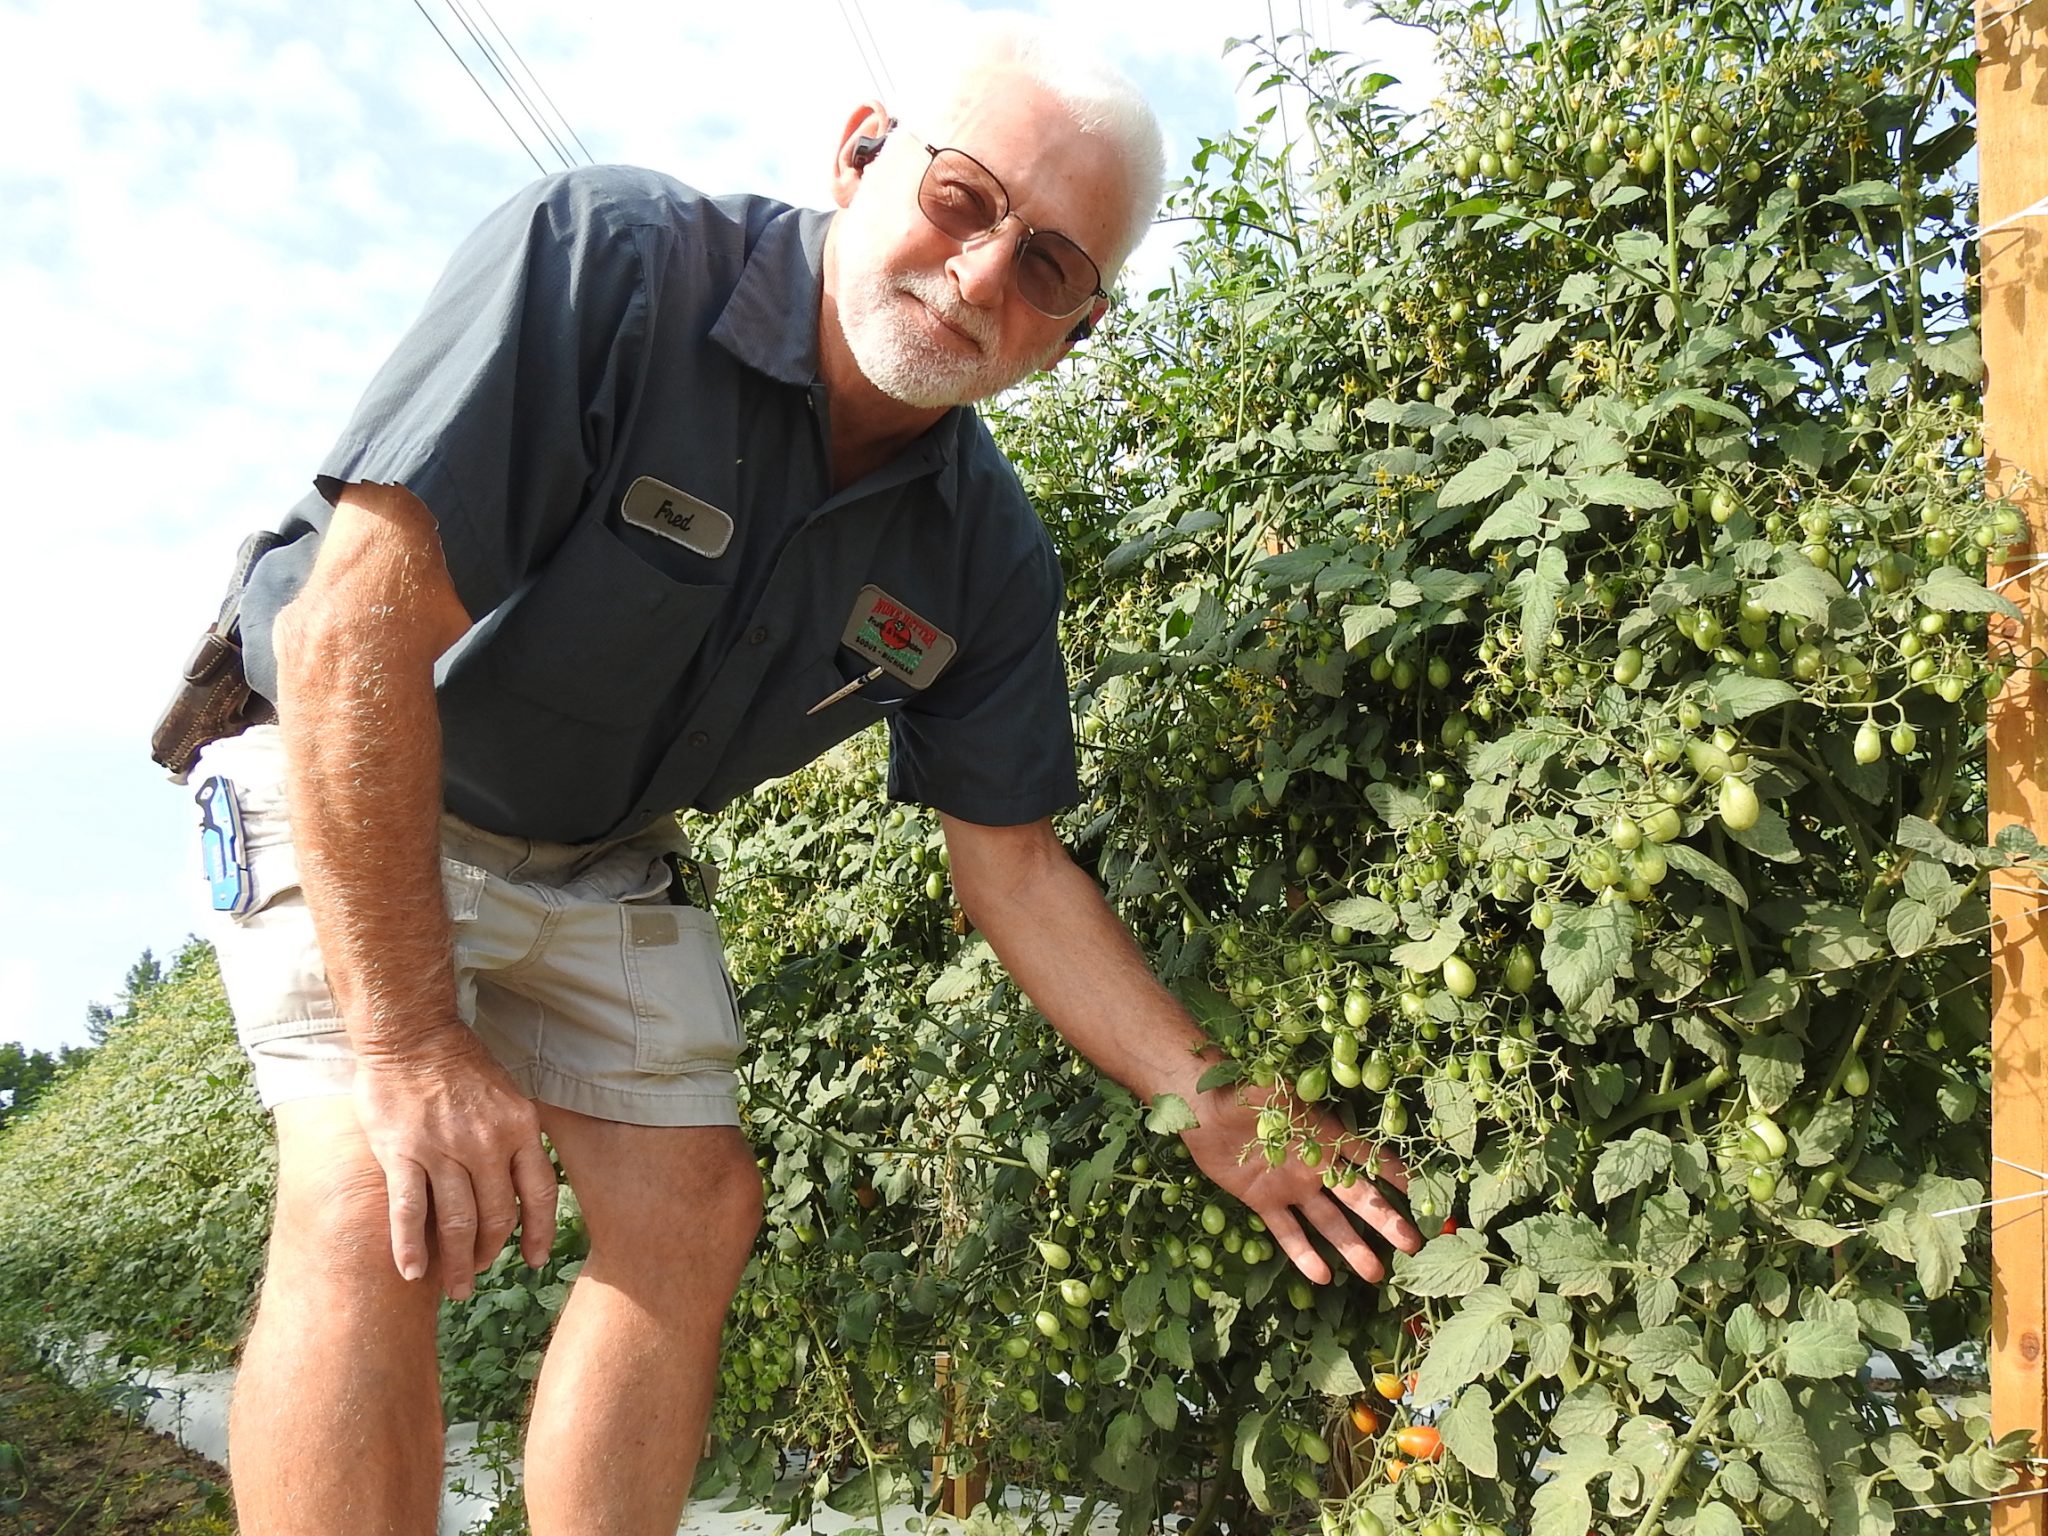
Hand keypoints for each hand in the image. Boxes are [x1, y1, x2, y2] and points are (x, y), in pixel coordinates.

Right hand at [352, 1036, 557, 1298]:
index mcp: (519, 1127)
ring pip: (456, 1222)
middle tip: (477, 1275)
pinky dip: (410, 1247)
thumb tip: (520, 1176)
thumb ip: (514, 1134)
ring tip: (452, 1287)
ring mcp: (444, 1149)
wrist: (412, 1033)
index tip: (534, 1260)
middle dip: (489, 1253)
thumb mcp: (506, 1095)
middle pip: (496, 1216)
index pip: (539, 1192)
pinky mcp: (403, 1152)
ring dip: (456, 1262)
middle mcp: (487, 1143)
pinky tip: (411, 1273)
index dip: (538, 1231)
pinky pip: (409, 1211)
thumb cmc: (459, 1063)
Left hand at [1179, 1082, 1421, 1283]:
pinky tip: (1321, 1276)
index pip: (1368, 1156)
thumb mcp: (1278, 1084)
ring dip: (1351, 1246)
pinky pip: (1287, 1231)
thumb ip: (1307, 1094)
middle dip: (1385, 1220)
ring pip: (1328, 1222)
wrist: (1200, 1105)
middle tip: (1412, 1245)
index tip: (1425, 1194)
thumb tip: (1338, 1081)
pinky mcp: (1263, 1201)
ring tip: (1374, 1273)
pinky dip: (1302, 1253)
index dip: (1395, 1173)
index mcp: (1324, 1134)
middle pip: (1357, 1197)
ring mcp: (1290, 1185)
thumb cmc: (1242, 1086)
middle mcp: (1314, 1164)